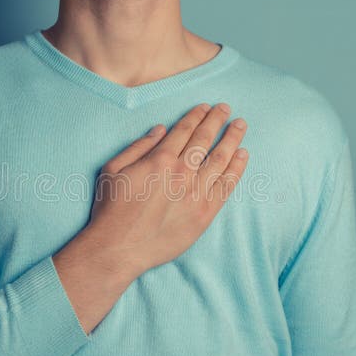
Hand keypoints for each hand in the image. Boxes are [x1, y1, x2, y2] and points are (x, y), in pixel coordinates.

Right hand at [84, 102, 248, 276]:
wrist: (119, 247)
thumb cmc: (112, 209)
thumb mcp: (113, 169)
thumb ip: (138, 147)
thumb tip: (160, 130)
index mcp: (160, 159)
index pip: (185, 130)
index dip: (197, 116)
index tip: (206, 107)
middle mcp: (182, 173)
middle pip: (205, 139)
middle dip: (217, 120)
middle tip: (225, 109)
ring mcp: (196, 193)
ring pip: (221, 158)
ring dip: (232, 139)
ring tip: (240, 125)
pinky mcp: (205, 213)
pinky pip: (227, 185)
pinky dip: (237, 168)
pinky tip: (243, 155)